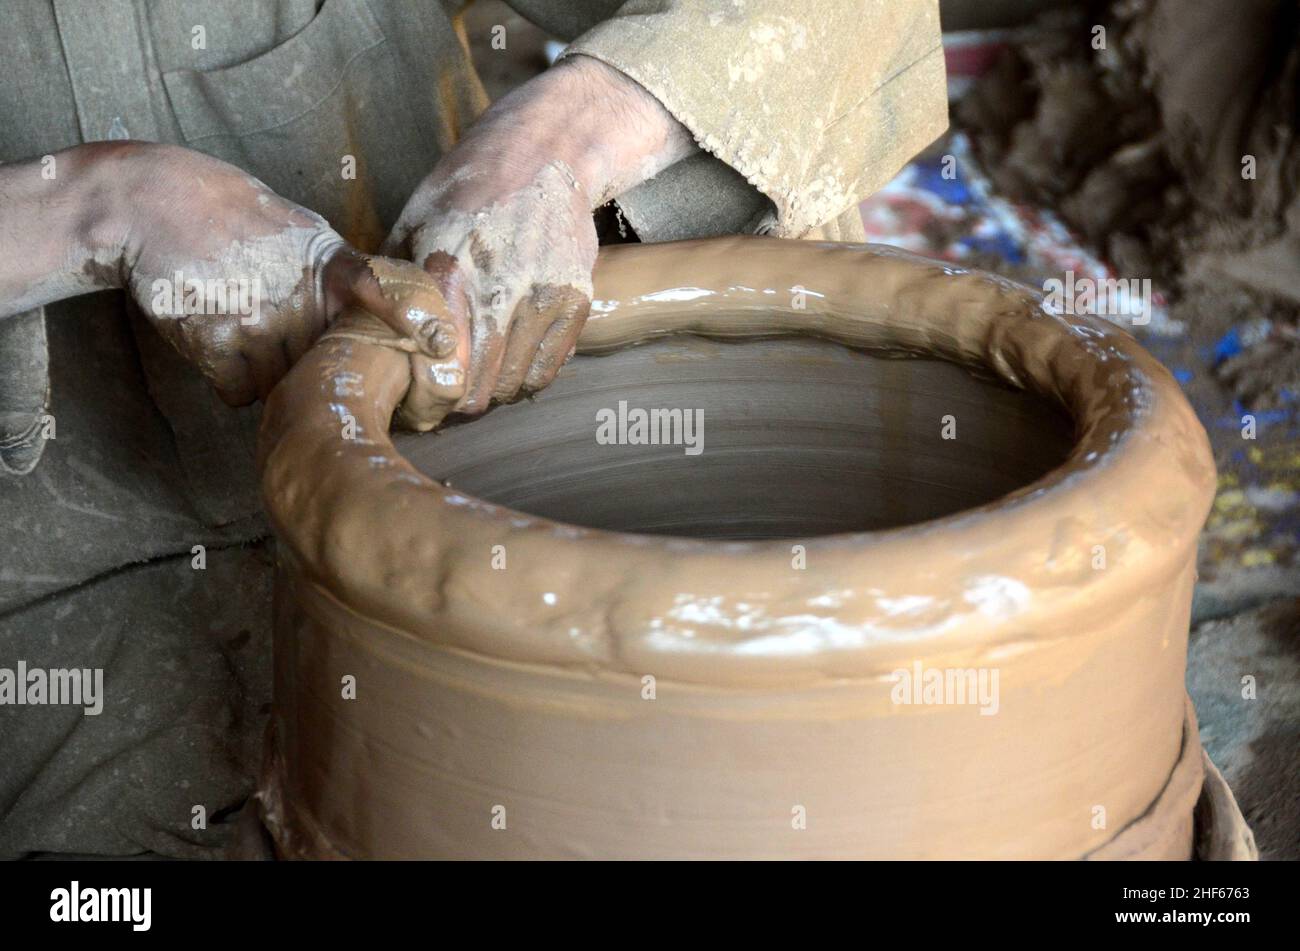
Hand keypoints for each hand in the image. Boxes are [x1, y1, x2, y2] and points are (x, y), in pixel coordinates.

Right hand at [112, 144, 453, 403]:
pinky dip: (230, 379)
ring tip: (244, 323)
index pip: (380, 292)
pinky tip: (218, 336)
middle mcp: (299, 297)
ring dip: (268, 371)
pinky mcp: (215, 345)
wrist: (153, 204)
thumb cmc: (233, 214)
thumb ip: (341, 274)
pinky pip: (240, 393)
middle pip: (327, 364)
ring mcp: (258, 323)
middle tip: (279, 326)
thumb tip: (382, 314)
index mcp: (326, 264)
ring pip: (283, 385)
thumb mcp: (302, 229)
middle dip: (313, 362)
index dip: (412, 320)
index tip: (442, 345)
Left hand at [384, 55, 695, 416]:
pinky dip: (526, 379)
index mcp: (450, 269)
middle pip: (478, 385)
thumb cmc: (469, 186)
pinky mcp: (575, 299)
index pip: (440, 364)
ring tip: (478, 383)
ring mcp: (543, 295)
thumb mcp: (414, 221)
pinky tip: (509, 368)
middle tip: (446, 403)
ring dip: (493, 392)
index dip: (428, 393)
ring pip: (514, 383)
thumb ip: (392, 279)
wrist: (544, 152)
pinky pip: (548, 368)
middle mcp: (500, 286)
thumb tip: (363, 332)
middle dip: (459, 402)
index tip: (419, 399)